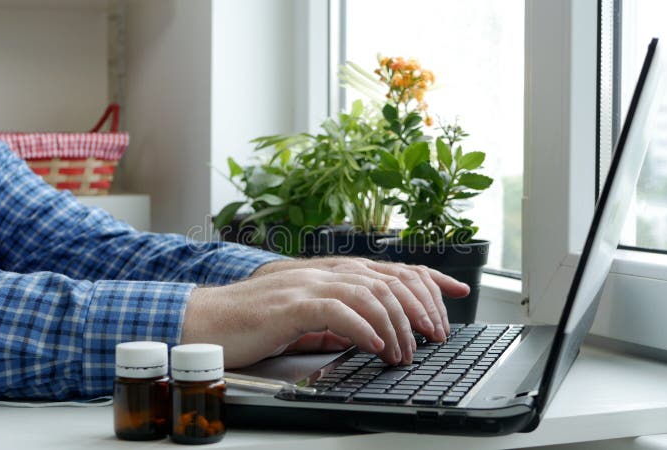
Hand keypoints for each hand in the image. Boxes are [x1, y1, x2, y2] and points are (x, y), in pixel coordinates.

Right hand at [253, 257, 468, 342]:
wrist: (207, 320)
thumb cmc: (253, 321)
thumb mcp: (306, 319)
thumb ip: (337, 319)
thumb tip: (368, 333)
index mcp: (331, 272)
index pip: (393, 268)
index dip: (431, 279)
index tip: (459, 292)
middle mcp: (324, 271)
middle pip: (389, 279)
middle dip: (420, 308)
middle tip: (433, 337)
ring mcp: (307, 284)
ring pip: (369, 293)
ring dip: (395, 325)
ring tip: (403, 352)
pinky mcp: (291, 304)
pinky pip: (338, 311)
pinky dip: (363, 329)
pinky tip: (375, 346)